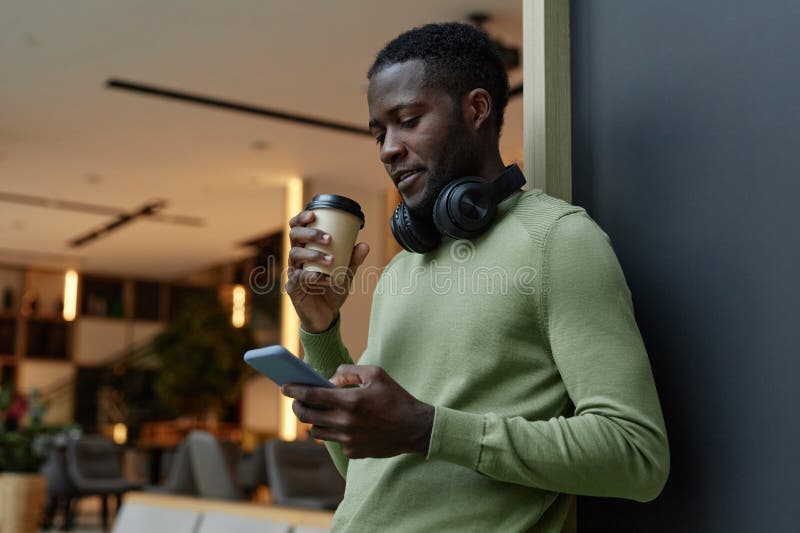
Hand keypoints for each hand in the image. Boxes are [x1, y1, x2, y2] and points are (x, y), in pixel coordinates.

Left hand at [282, 365, 434, 458]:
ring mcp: (348, 440)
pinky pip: (334, 441)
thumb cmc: (396, 397)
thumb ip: (349, 372)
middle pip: (307, 417)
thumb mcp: (376, 374)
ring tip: (317, 412)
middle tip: (296, 400)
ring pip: (317, 432)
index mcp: (350, 401)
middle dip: (297, 406)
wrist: (415, 428)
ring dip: (313, 421)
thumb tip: (328, 379)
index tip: (284, 386)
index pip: (312, 395)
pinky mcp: (353, 452)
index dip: (294, 390)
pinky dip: (333, 432)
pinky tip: (342, 424)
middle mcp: (346, 423)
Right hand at [286, 210, 369, 332]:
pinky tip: (325, 279)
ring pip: (295, 255)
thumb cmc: (333, 289)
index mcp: (306, 248)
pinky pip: (299, 278)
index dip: (302, 218)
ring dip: (314, 255)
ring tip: (331, 260)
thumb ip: (353, 259)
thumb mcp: (347, 272)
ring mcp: (293, 272)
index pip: (298, 228)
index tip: (314, 214)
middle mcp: (296, 258)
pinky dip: (313, 277)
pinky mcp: (292, 288)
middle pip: (294, 236)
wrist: (327, 315)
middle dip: (310, 234)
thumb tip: (363, 245)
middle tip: (329, 239)